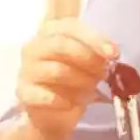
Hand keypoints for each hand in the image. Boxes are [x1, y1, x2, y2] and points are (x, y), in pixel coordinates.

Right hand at [16, 18, 117, 139]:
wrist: (55, 113)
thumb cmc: (73, 80)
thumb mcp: (88, 63)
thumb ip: (97, 54)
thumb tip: (112, 53)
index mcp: (50, 32)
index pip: (70, 27)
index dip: (94, 39)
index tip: (114, 53)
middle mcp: (34, 47)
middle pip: (61, 45)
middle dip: (89, 59)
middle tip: (105, 74)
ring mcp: (26, 70)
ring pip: (58, 71)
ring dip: (82, 82)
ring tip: (92, 90)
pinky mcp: (24, 93)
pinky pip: (48, 96)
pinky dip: (65, 101)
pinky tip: (74, 104)